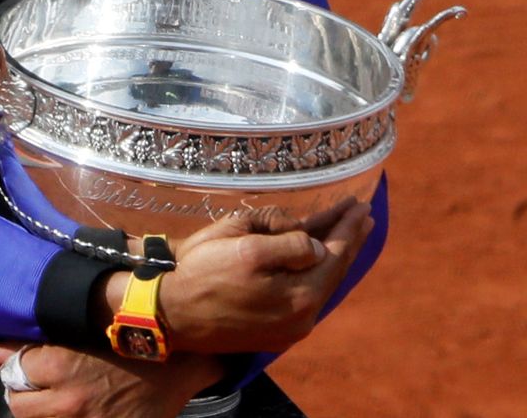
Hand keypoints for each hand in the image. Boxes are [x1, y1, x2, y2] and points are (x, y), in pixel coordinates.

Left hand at [0, 341, 221, 417]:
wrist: (177, 361)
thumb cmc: (129, 335)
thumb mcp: (84, 327)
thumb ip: (44, 330)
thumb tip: (5, 326)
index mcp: (60, 366)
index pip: (12, 369)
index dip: (7, 359)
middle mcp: (67, 402)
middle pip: (17, 404)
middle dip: (20, 389)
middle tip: (30, 377)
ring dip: (38, 407)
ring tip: (50, 393)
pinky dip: (60, 416)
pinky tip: (68, 406)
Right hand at [155, 196, 373, 353]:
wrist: (173, 314)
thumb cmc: (203, 271)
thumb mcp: (244, 245)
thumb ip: (286, 243)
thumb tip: (316, 246)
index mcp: (298, 295)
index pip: (332, 253)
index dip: (346, 227)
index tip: (359, 206)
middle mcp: (301, 317)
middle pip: (332, 270)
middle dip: (347, 239)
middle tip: (363, 214)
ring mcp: (289, 327)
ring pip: (320, 283)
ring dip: (335, 255)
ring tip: (349, 233)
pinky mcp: (275, 330)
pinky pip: (306, 294)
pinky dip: (317, 273)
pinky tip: (321, 261)